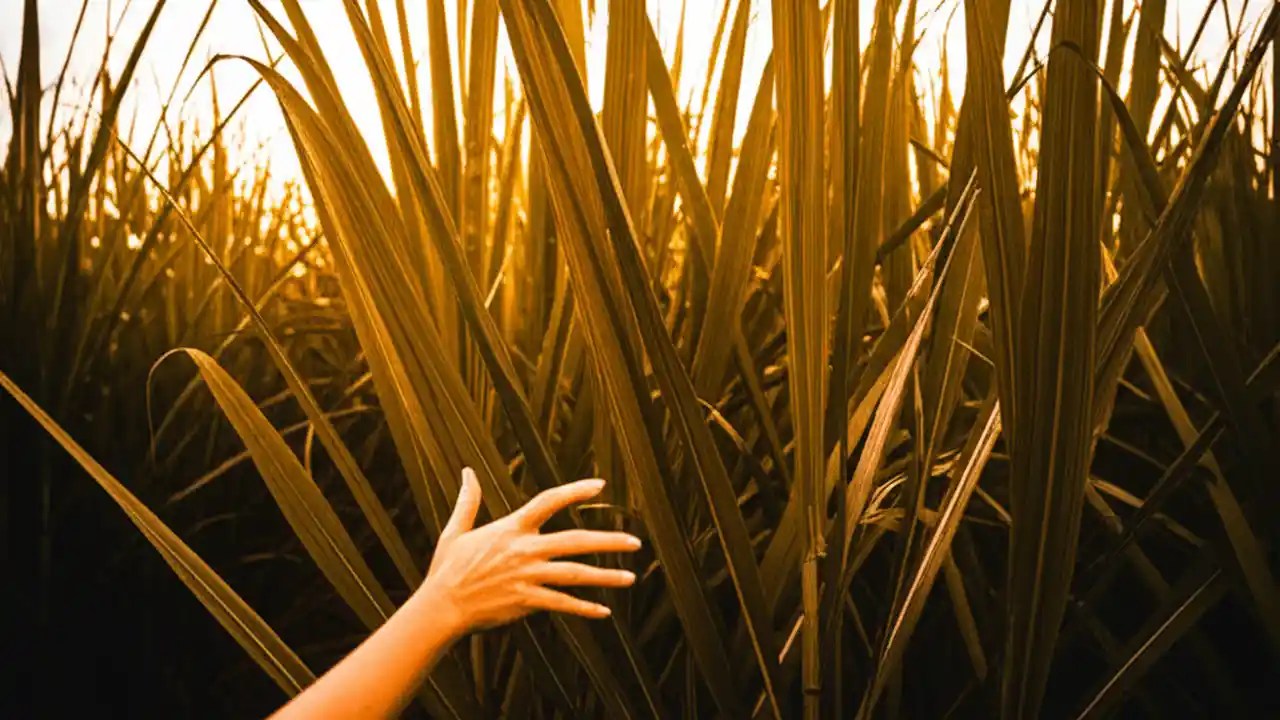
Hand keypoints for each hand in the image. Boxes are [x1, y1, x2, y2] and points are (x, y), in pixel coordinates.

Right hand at [418, 467, 640, 635]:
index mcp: (510, 528)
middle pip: (575, 541)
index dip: (575, 491)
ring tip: (630, 578)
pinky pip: (562, 603)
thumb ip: (468, 500)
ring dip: (605, 576)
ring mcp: (527, 576)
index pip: (548, 501)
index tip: (599, 486)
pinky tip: (603, 611)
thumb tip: (467, 472)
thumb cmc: (447, 570)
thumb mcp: (455, 531)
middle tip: (635, 542)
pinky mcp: (526, 601)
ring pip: (575, 574)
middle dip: (609, 540)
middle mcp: (524, 549)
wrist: (440, 606)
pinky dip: (584, 608)